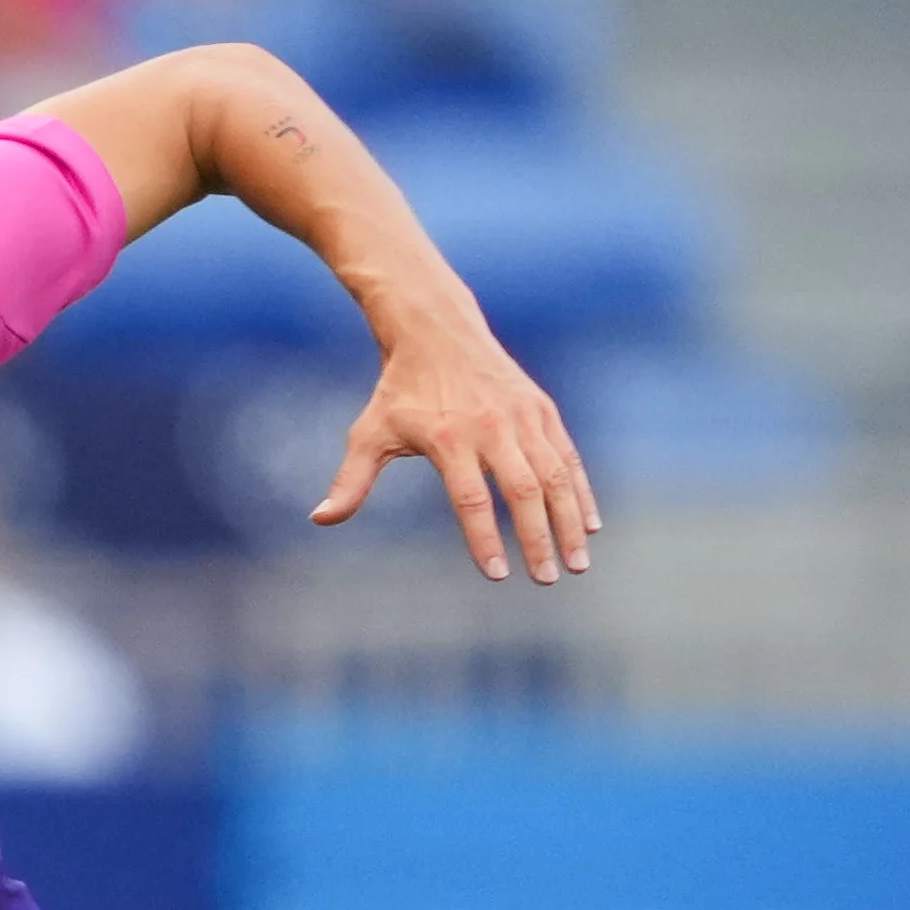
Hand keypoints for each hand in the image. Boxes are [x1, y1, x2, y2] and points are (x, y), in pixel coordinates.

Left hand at [311, 313, 596, 585]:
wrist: (437, 329)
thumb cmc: (399, 390)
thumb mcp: (370, 432)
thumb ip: (352, 480)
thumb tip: (321, 519)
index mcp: (449, 438)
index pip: (472, 498)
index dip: (485, 538)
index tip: (496, 575)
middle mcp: (492, 426)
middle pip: (522, 490)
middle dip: (538, 538)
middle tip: (546, 579)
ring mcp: (522, 416)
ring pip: (554, 475)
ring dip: (568, 521)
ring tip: (576, 563)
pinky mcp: (541, 408)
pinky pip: (566, 455)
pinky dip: (580, 490)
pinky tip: (589, 524)